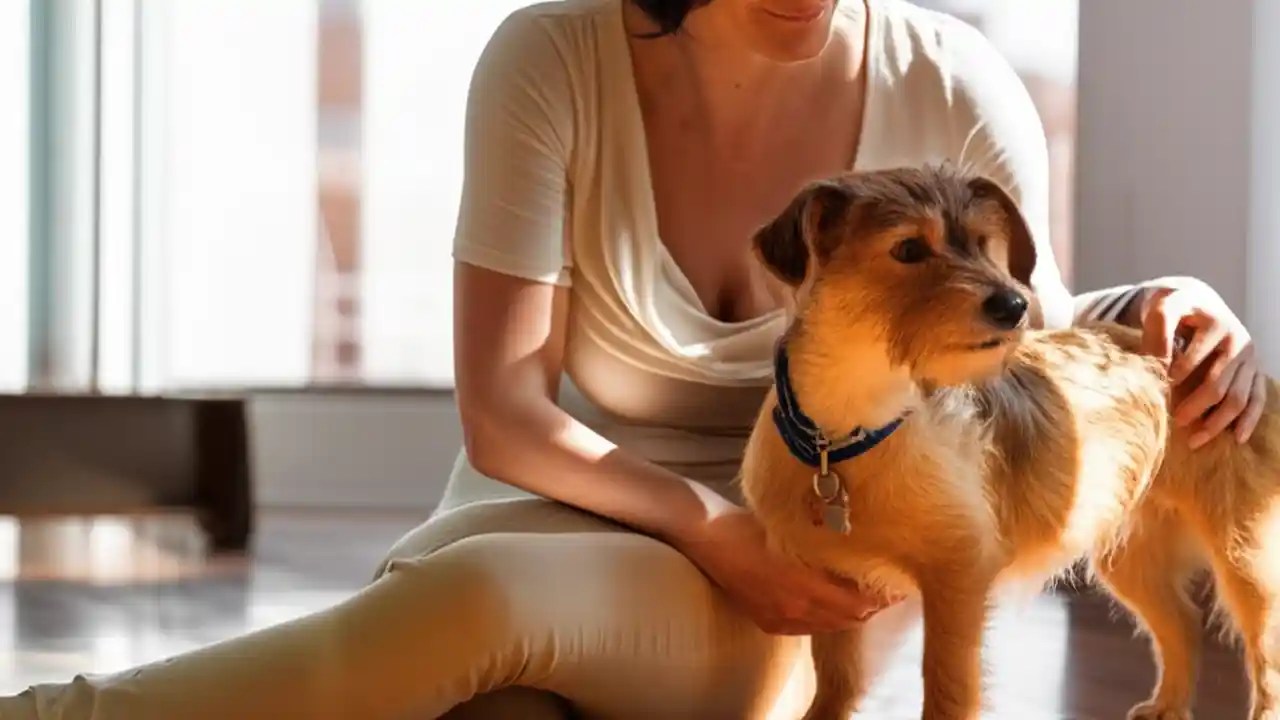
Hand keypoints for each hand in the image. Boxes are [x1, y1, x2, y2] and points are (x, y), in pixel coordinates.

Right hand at [670, 506, 902, 634]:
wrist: (705, 534)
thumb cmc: (750, 520)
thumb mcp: (796, 528)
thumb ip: (826, 545)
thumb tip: (860, 546)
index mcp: (804, 582)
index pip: (860, 602)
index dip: (883, 595)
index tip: (897, 580)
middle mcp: (795, 607)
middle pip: (851, 618)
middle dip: (873, 605)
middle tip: (888, 587)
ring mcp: (780, 618)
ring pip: (832, 625)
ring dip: (850, 613)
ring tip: (864, 594)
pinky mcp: (768, 621)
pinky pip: (809, 627)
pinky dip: (826, 617)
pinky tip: (829, 600)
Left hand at [1139, 282, 1265, 447]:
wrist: (1196, 300)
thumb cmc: (1175, 307)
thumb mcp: (1162, 309)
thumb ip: (1158, 332)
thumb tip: (1159, 367)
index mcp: (1216, 324)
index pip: (1195, 359)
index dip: (1176, 376)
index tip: (1158, 393)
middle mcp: (1239, 341)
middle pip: (1217, 384)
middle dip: (1195, 407)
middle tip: (1173, 422)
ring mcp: (1250, 357)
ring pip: (1238, 397)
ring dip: (1218, 422)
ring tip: (1194, 440)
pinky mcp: (1255, 370)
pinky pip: (1257, 398)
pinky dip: (1249, 420)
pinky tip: (1236, 438)